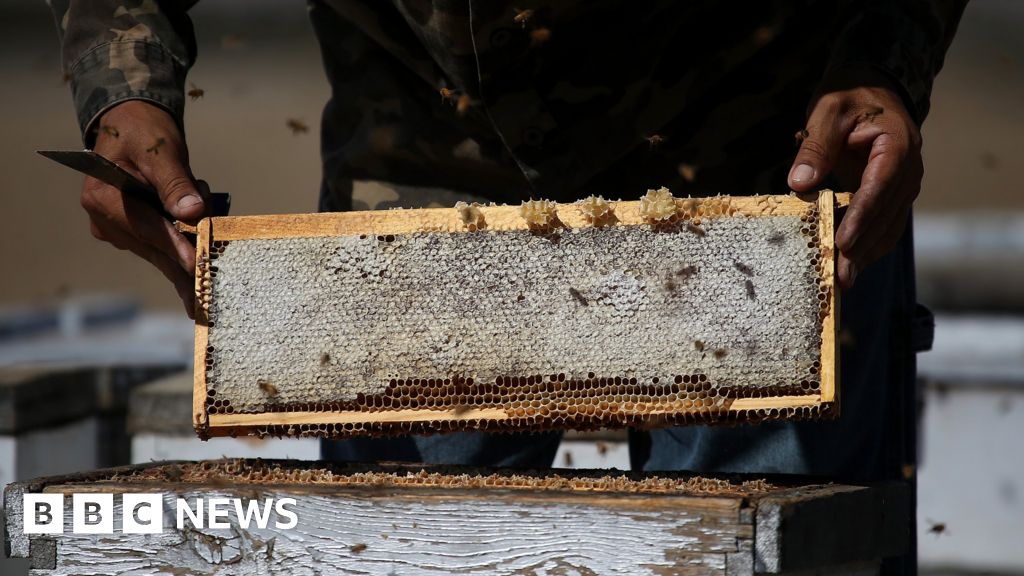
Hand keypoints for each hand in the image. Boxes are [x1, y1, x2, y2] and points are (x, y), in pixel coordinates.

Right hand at [82, 100, 209, 317]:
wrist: (132, 125)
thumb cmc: (145, 133)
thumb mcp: (162, 151)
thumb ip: (176, 182)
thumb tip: (194, 212)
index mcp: (103, 197)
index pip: (147, 229)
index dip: (175, 248)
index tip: (197, 268)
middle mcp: (104, 219)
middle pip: (153, 248)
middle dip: (185, 262)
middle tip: (207, 296)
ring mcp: (115, 229)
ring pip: (159, 250)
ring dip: (188, 246)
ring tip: (213, 242)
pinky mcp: (129, 232)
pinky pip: (160, 245)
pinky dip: (182, 245)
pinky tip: (200, 258)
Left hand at [787, 69, 923, 288]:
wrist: (871, 90)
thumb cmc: (848, 98)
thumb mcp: (828, 112)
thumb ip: (816, 146)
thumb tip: (800, 184)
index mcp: (896, 145)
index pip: (879, 187)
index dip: (862, 217)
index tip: (842, 242)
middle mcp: (908, 169)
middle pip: (886, 215)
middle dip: (862, 247)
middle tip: (839, 275)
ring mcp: (903, 185)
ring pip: (888, 227)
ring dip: (866, 254)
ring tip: (842, 279)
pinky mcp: (892, 195)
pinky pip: (884, 225)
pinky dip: (868, 246)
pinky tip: (850, 264)